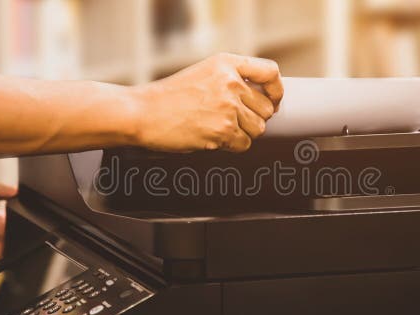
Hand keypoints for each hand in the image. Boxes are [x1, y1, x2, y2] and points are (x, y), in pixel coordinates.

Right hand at [132, 53, 282, 152]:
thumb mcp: (202, 73)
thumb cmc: (169, 97)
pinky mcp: (222, 131)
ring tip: (218, 128)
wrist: (142, 113)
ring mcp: (227, 108)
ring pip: (258, 128)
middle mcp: (230, 83)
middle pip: (267, 108)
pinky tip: (212, 138)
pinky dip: (232, 146)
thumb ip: (230, 79)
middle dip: (254, 118)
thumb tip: (262, 99)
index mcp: (226, 64)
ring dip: (243, 133)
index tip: (274, 101)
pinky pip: (244, 144)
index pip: (270, 72)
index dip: (277, 90)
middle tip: (232, 121)